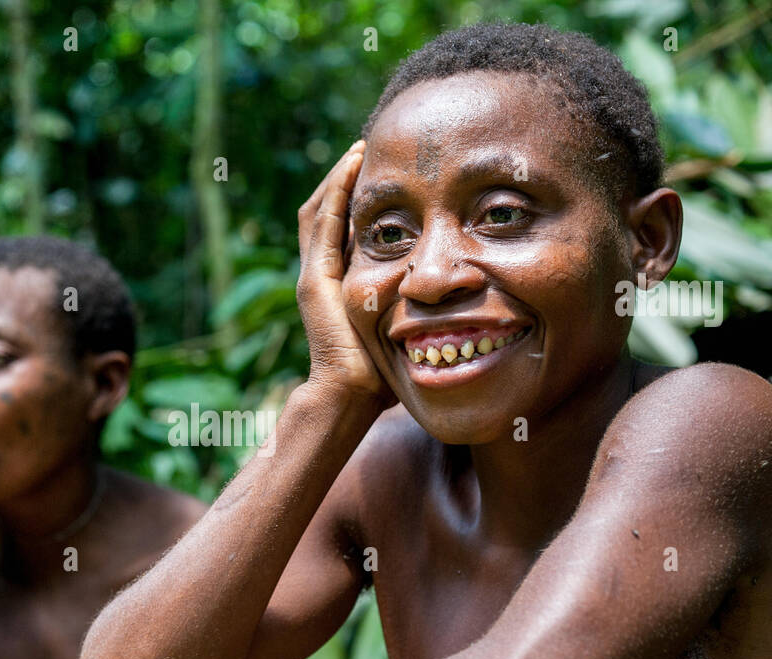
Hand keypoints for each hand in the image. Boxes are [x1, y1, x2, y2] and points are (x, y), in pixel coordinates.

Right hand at [296, 142, 393, 409]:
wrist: (350, 396)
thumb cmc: (381, 372)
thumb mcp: (401, 324)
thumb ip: (415, 304)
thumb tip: (457, 293)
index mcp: (337, 282)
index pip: (341, 226)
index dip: (357, 197)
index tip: (384, 173)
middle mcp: (319, 273)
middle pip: (324, 210)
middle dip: (345, 179)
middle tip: (368, 149)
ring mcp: (313, 275)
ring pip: (318, 209)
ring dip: (339, 177)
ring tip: (361, 149)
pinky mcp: (315, 279)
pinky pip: (323, 223)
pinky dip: (337, 193)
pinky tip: (353, 167)